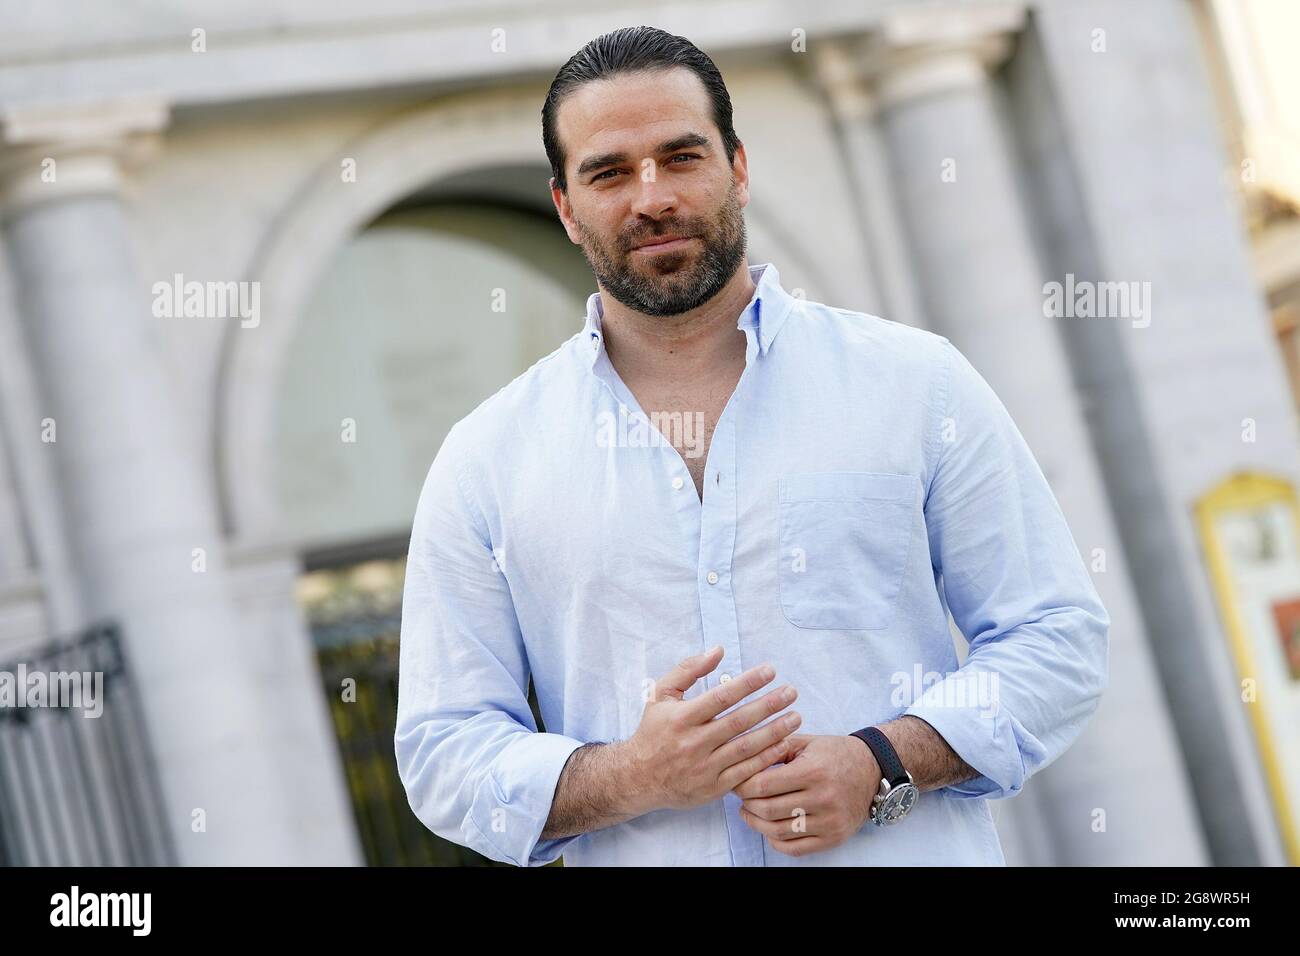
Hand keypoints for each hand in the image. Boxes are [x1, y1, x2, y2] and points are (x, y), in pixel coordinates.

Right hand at [624, 647, 802, 811]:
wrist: (638, 778)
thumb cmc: (653, 731)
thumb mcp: (661, 695)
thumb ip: (688, 670)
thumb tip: (718, 651)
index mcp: (681, 718)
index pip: (721, 697)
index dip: (748, 683)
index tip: (770, 671)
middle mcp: (694, 743)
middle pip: (739, 722)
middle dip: (769, 705)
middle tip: (791, 692)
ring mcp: (705, 767)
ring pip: (746, 748)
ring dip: (775, 731)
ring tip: (796, 716)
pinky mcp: (713, 788)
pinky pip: (746, 772)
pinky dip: (766, 758)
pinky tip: (784, 744)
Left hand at [731, 733, 880, 857]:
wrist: (873, 769)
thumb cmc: (835, 753)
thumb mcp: (806, 742)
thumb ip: (775, 748)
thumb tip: (742, 762)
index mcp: (812, 771)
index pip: (763, 786)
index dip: (743, 786)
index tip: (736, 781)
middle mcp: (823, 798)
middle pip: (768, 810)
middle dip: (747, 804)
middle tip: (740, 797)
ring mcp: (830, 821)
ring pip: (778, 832)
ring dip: (757, 824)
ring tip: (750, 812)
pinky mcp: (834, 837)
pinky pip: (795, 849)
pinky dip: (775, 841)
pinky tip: (768, 828)